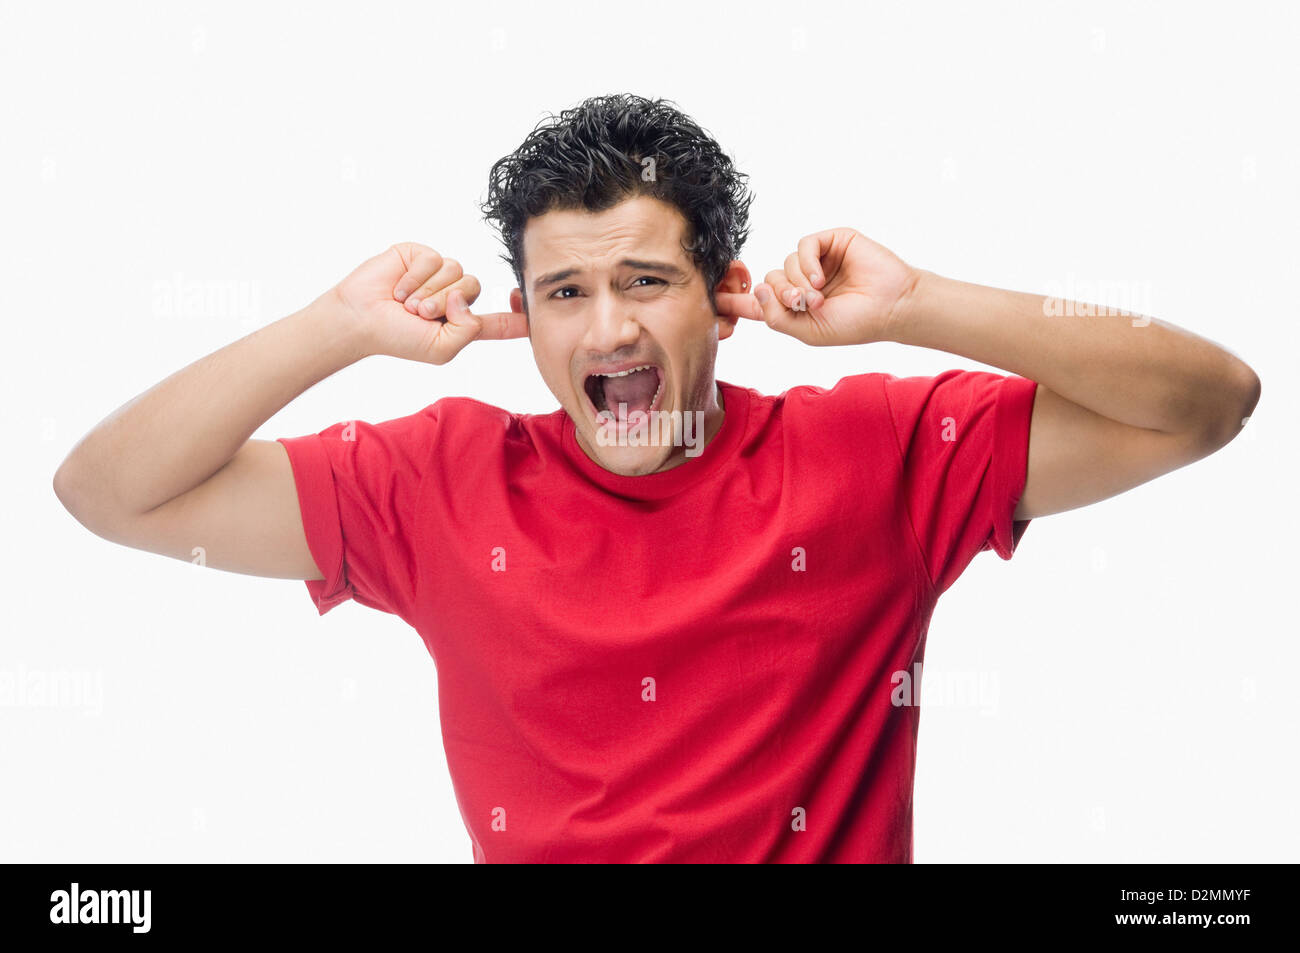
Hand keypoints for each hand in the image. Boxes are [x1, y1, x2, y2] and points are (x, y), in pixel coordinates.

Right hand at [325, 242, 526, 363]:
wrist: (360, 318)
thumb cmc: (397, 338)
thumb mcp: (441, 349)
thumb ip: (467, 332)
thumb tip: (465, 298)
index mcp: (462, 323)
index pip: (499, 321)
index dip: (519, 317)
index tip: (536, 310)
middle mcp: (453, 296)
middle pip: (474, 288)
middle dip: (445, 303)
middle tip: (418, 315)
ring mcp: (438, 274)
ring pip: (455, 272)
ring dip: (428, 292)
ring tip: (406, 304)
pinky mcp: (421, 255)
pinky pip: (433, 259)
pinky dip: (415, 277)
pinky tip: (398, 287)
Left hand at [740, 228, 919, 345]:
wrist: (891, 306)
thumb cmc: (855, 324)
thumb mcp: (809, 332)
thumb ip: (778, 318)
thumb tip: (758, 290)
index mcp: (793, 308)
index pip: (756, 303)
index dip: (732, 300)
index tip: (710, 299)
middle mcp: (800, 283)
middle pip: (768, 281)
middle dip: (781, 296)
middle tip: (803, 305)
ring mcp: (815, 261)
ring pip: (783, 265)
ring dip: (797, 283)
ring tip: (819, 298)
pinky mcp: (829, 242)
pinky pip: (802, 246)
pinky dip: (806, 263)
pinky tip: (820, 279)